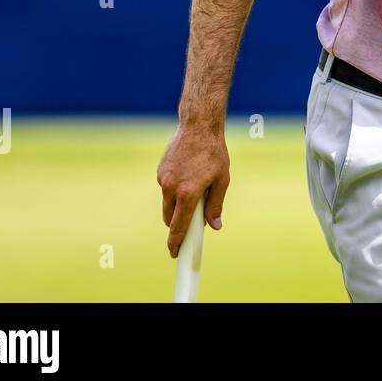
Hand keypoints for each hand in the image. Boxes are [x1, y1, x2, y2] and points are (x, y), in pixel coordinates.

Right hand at [157, 126, 229, 257]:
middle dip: (178, 224)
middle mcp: (171, 188)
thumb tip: (215, 226)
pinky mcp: (159, 172)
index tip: (175, 254)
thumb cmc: (214, 153)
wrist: (198, 127)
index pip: (178, 226)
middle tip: (191, 223)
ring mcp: (163, 179)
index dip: (176, 242)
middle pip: (170, 218)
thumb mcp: (222, 179)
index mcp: (188, 193)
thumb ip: (216, 204)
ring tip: (194, 193)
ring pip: (167, 204)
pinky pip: (166, 189)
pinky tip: (187, 177)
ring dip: (176, 206)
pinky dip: (174, 190)